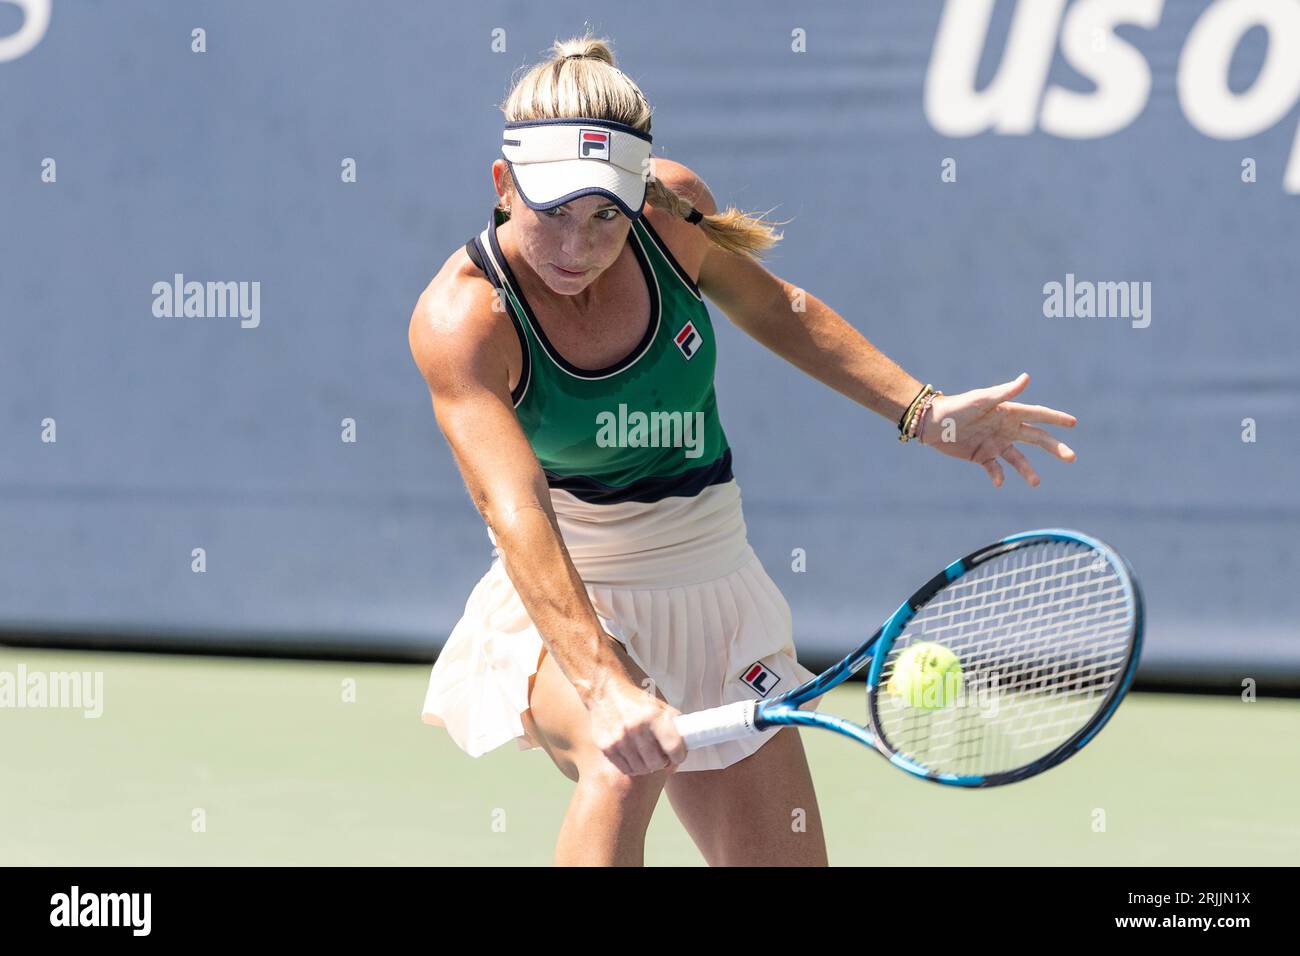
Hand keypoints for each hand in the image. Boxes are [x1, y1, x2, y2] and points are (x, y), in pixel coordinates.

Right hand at [588, 676, 687, 776]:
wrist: (605, 692)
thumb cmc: (635, 701)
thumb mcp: (659, 706)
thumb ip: (674, 723)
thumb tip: (689, 743)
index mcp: (653, 716)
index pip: (674, 747)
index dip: (680, 756)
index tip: (678, 756)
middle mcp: (635, 728)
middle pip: (657, 763)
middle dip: (663, 762)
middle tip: (662, 757)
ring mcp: (619, 739)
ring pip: (642, 769)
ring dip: (647, 766)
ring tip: (647, 756)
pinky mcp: (606, 747)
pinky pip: (626, 769)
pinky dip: (633, 767)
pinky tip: (634, 758)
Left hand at [918, 373, 1076, 486]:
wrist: (932, 423)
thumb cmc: (957, 407)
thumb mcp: (982, 399)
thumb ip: (1005, 392)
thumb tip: (1027, 377)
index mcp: (1009, 413)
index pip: (1038, 415)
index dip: (1056, 419)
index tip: (1073, 423)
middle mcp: (1006, 428)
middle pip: (1036, 438)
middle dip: (1054, 447)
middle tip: (1072, 457)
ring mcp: (995, 443)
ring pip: (1018, 459)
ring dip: (1028, 470)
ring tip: (1036, 482)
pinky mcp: (982, 456)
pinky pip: (995, 469)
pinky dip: (998, 476)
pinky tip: (999, 482)